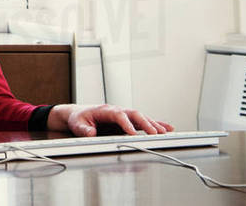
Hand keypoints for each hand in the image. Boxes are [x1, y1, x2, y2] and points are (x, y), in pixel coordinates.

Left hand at [47, 103, 172, 136]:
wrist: (79, 115)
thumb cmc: (79, 119)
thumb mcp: (78, 124)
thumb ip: (84, 130)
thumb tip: (91, 133)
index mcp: (105, 110)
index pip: (118, 115)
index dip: (126, 124)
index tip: (133, 134)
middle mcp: (117, 110)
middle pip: (134, 114)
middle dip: (145, 123)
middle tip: (155, 134)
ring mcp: (124, 115)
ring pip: (141, 117)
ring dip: (153, 125)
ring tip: (165, 133)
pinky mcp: (128, 121)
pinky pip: (144, 122)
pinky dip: (156, 124)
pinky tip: (168, 128)